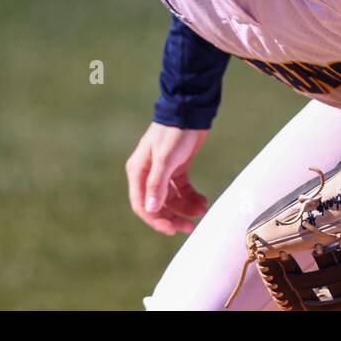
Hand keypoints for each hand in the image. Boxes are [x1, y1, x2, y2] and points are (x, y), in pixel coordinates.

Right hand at [125, 121, 210, 235]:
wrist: (191, 111)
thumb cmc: (174, 133)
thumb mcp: (165, 159)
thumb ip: (157, 185)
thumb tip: (150, 210)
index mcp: (138, 172)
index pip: (142, 204)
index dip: (155, 219)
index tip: (172, 229)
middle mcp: (148, 173)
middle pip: (157, 204)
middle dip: (172, 217)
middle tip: (188, 227)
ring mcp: (162, 171)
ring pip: (171, 198)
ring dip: (185, 208)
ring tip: (201, 211)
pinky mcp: (177, 168)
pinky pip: (182, 189)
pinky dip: (191, 197)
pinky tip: (202, 201)